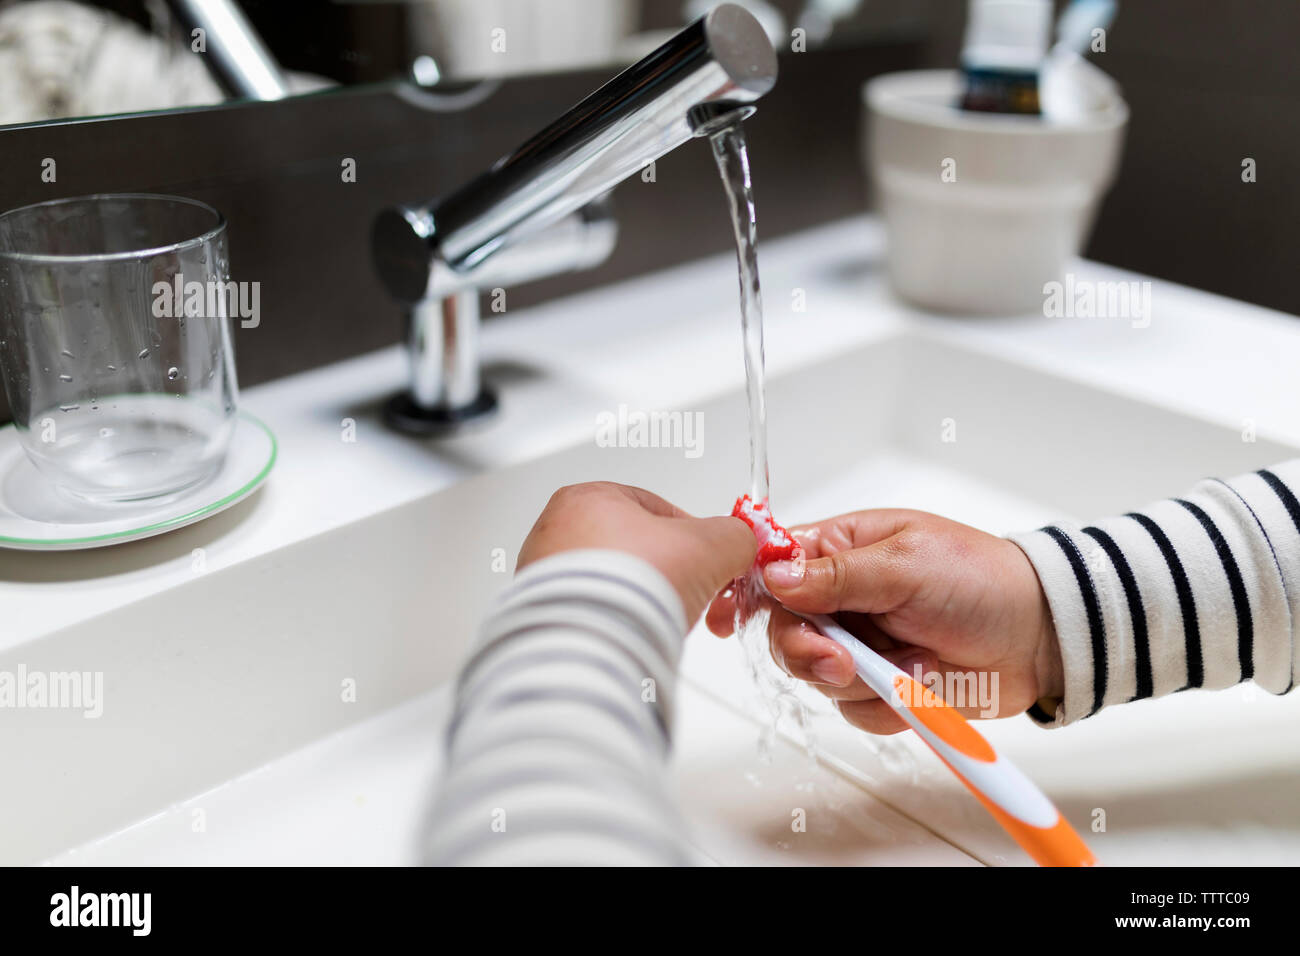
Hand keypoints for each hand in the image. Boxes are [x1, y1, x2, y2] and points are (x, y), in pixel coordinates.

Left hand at [518, 482, 756, 621]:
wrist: (589, 643)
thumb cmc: (636, 583)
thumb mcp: (711, 546)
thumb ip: (734, 536)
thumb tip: (742, 542)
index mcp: (588, 497)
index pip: (657, 510)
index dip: (695, 539)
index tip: (712, 564)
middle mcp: (555, 531)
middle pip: (635, 549)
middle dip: (672, 576)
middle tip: (694, 598)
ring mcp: (543, 576)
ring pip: (614, 584)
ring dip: (647, 601)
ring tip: (666, 621)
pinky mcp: (541, 616)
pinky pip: (592, 614)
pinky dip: (617, 624)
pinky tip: (635, 637)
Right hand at [706, 509, 1060, 733]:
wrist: (1040, 636)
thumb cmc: (982, 579)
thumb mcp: (906, 562)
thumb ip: (836, 574)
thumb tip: (774, 573)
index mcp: (840, 549)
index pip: (771, 564)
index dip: (742, 588)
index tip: (722, 615)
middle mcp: (841, 597)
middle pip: (782, 629)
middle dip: (805, 649)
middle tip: (837, 659)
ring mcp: (859, 644)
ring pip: (815, 674)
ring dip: (852, 679)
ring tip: (900, 669)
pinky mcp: (881, 687)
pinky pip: (854, 709)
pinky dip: (884, 705)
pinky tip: (918, 685)